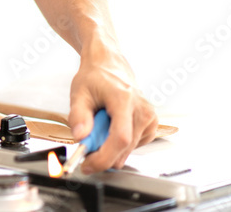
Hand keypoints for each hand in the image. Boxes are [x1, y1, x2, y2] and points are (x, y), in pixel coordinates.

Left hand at [68, 36, 157, 173]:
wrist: (110, 65)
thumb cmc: (95, 77)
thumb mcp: (78, 93)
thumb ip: (78, 116)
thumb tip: (81, 137)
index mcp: (124, 99)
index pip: (120, 137)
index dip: (104, 156)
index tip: (89, 164)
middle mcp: (142, 110)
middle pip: (124, 147)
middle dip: (102, 153)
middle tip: (86, 142)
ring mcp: (150, 118)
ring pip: (128, 149)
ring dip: (109, 146)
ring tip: (100, 124)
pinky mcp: (152, 125)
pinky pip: (133, 145)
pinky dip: (118, 142)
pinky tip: (112, 125)